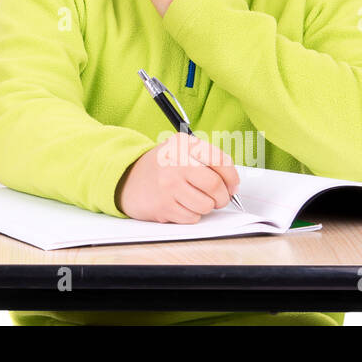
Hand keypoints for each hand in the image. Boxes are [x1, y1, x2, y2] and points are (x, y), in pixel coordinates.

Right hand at [116, 131, 239, 222]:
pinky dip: (192, 215)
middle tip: (218, 197)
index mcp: (184, 144)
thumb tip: (233, 183)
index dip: (232, 177)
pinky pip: (192, 217)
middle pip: (215, 185)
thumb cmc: (162, 167)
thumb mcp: (181, 150)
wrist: (128, 179)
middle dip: (222, 196)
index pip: (221, 161)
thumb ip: (207, 160)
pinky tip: (181, 205)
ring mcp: (168, 185)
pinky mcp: (163, 206)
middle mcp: (175, 161)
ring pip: (206, 205)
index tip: (232, 185)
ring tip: (195, 199)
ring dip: (206, 206)